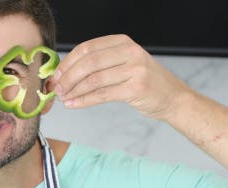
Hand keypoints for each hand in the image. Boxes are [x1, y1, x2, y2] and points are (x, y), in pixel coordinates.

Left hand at [52, 34, 192, 120]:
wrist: (172, 97)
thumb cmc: (143, 82)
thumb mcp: (123, 64)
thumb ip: (99, 64)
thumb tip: (64, 73)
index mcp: (122, 42)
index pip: (87, 48)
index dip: (67, 62)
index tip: (55, 75)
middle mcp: (129, 52)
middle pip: (89, 63)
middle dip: (68, 77)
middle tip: (56, 89)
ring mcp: (134, 69)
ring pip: (94, 79)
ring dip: (74, 90)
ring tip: (63, 98)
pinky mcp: (136, 88)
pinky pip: (102, 94)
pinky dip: (84, 100)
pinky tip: (73, 105)